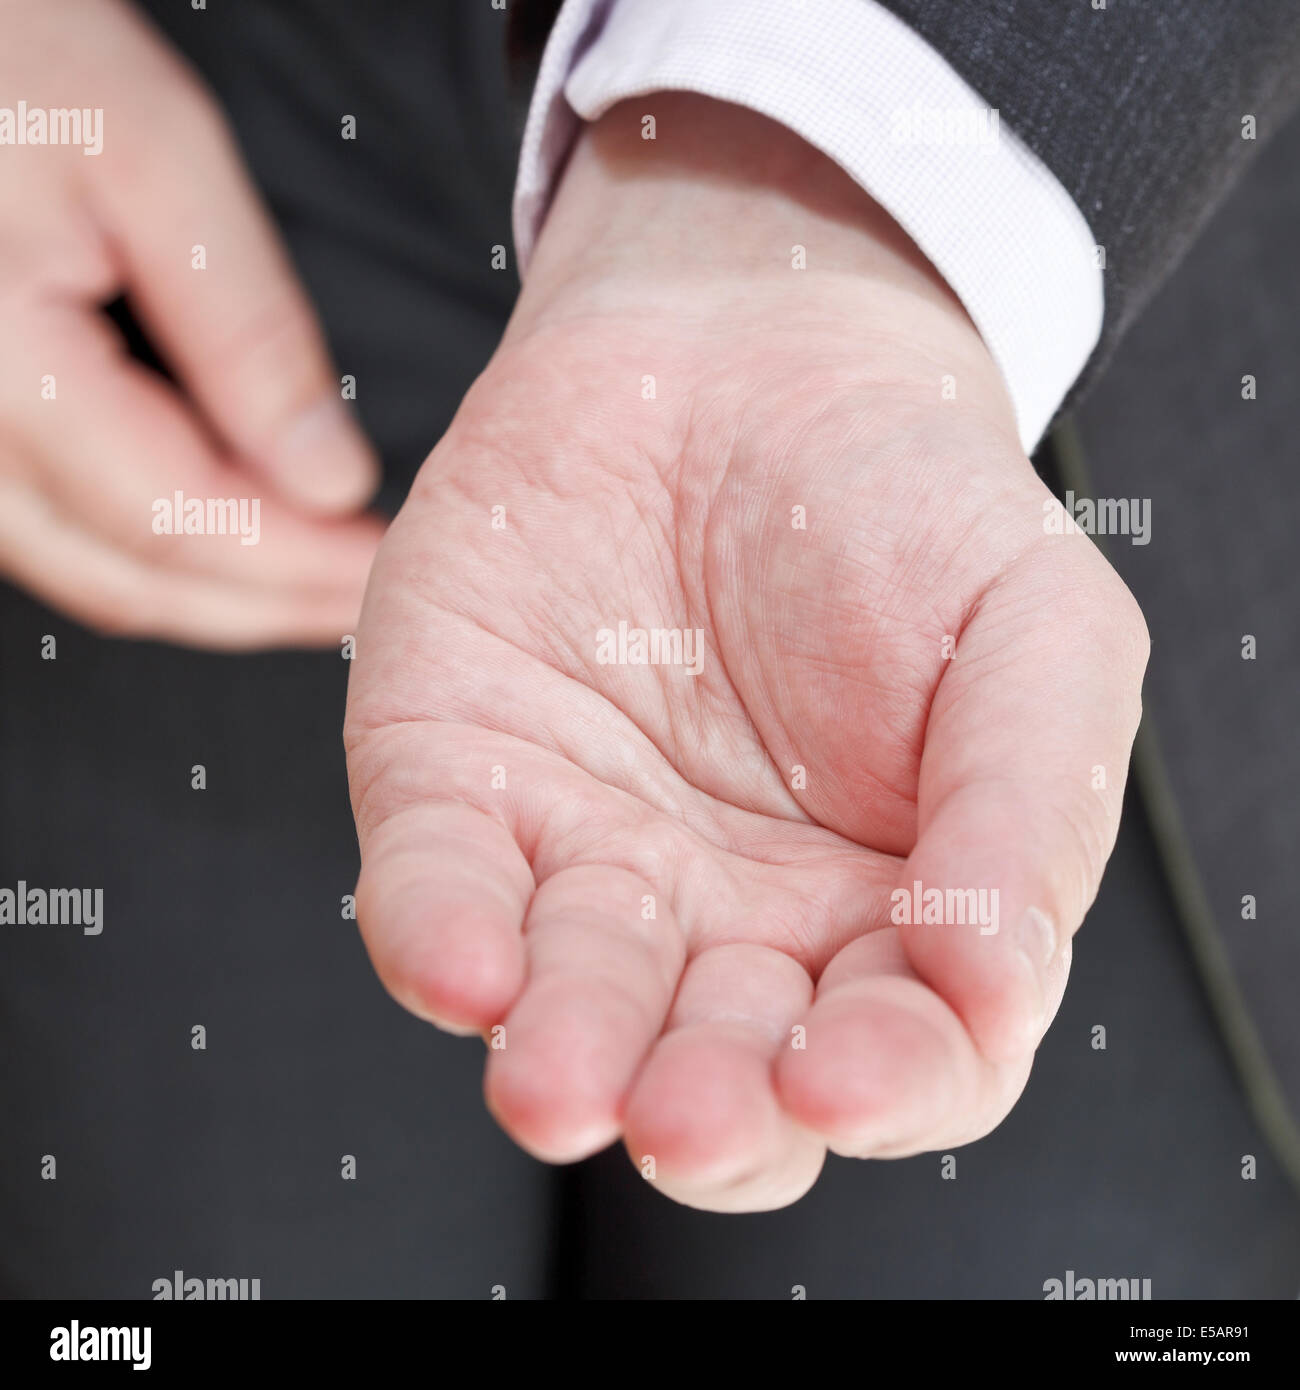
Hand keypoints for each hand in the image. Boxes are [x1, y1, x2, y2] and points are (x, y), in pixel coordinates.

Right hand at [0, 0, 380, 647]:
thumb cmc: (11, 57)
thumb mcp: (155, 160)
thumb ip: (246, 332)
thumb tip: (328, 476)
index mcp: (2, 372)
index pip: (182, 526)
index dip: (299, 563)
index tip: (388, 560)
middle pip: (137, 582)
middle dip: (271, 607)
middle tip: (373, 595)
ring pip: (96, 578)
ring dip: (219, 599)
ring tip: (321, 584)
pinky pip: (62, 539)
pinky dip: (159, 558)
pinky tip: (234, 542)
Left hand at [345, 94, 1148, 1210]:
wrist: (745, 349)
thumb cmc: (910, 504)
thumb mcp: (1039, 636)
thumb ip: (1028, 813)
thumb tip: (991, 993)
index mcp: (881, 910)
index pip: (897, 1057)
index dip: (883, 1086)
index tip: (847, 1077)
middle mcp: (726, 916)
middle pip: (717, 1075)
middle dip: (703, 1113)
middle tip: (685, 1111)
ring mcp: (585, 855)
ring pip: (567, 1008)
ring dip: (561, 1055)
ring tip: (555, 1081)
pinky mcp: (458, 779)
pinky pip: (438, 885)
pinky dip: (439, 934)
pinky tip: (463, 965)